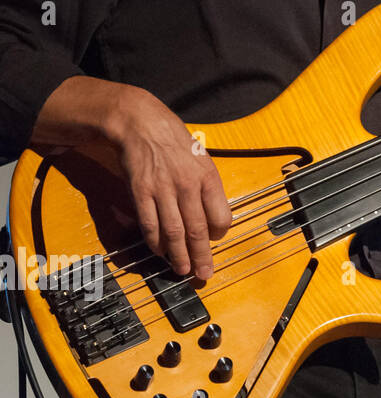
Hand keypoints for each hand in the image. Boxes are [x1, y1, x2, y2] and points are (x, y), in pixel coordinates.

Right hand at [106, 88, 232, 279]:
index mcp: (208, 177)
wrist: (141, 124)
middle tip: (204, 274)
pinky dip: (155, 242)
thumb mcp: (201, 159)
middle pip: (198, 229)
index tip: (216, 242)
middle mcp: (188, 186)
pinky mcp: (141, 193)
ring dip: (179, 255)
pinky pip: (150, 224)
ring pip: (174, 232)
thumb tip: (213, 215)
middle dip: (202, 255)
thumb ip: (207, 186)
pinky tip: (160, 252)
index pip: (222, 215)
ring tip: (183, 270)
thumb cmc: (174, 142)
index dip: (220, 233)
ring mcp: (163, 190)